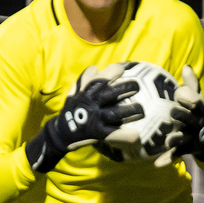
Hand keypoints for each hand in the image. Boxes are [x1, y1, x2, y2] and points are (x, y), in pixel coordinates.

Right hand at [25, 63, 140, 172]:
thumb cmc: (72, 110)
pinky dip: (125, 134)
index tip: (123, 68)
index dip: (112, 72)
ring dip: (130, 110)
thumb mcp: (73, 93)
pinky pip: (113, 134)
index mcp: (85, 93)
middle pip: (110, 93)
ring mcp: (94, 119)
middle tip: (137, 86)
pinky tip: (136, 134)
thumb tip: (95, 67)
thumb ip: (84, 80)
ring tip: (141, 109)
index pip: (99, 78)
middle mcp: (90, 104)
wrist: (62, 133)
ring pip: (115, 113)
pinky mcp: (97, 134)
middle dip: (126, 87)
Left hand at [153, 65, 203, 167]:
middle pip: (190, 119)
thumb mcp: (197, 100)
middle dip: (182, 115)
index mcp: (199, 110)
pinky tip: (157, 163)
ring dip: (176, 138)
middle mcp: (197, 124)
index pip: (196, 102)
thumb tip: (187, 66)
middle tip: (172, 112)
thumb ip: (191, 85)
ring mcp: (193, 138)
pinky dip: (168, 159)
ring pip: (184, 138)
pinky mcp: (187, 150)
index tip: (179, 94)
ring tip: (168, 140)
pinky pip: (177, 155)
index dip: (189, 98)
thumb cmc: (197, 114)